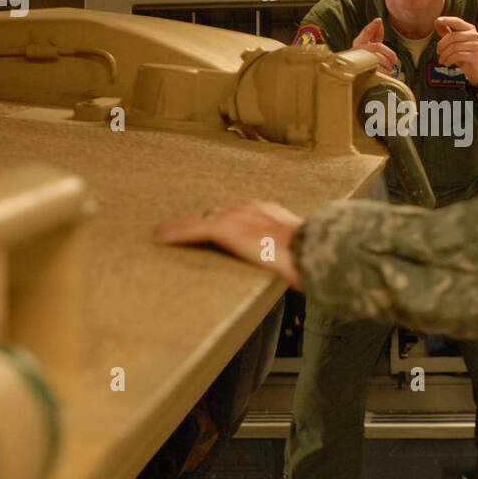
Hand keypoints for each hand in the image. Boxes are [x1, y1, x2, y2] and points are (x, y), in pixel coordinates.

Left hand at [155, 200, 304, 290]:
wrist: (316, 251)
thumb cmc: (312, 257)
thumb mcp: (298, 252)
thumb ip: (285, 254)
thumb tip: (289, 270)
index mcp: (268, 212)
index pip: (234, 214)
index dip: (214, 221)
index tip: (202, 228)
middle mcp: (251, 208)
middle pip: (213, 212)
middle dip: (192, 221)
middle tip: (172, 229)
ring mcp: (239, 215)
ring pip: (200, 218)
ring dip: (179, 227)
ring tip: (161, 234)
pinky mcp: (228, 227)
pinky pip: (195, 229)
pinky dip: (177, 233)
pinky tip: (162, 239)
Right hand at [352, 17, 399, 75]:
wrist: (355, 73)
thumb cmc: (365, 56)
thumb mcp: (370, 44)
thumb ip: (375, 34)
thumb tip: (379, 21)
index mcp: (359, 41)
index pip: (366, 31)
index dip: (372, 26)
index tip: (379, 20)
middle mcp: (357, 49)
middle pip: (377, 47)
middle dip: (389, 53)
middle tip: (395, 60)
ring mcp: (359, 59)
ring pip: (377, 58)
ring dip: (387, 63)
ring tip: (391, 68)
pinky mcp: (362, 70)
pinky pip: (376, 70)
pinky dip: (384, 72)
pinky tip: (388, 74)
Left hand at [435, 16, 477, 84]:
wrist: (477, 71)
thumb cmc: (464, 55)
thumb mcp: (455, 43)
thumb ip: (447, 32)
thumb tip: (437, 22)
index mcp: (470, 29)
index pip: (457, 21)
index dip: (446, 20)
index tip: (437, 21)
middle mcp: (474, 35)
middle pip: (453, 36)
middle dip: (441, 45)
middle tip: (438, 52)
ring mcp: (476, 45)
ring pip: (454, 47)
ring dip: (444, 55)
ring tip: (442, 60)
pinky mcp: (475, 56)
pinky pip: (457, 55)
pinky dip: (449, 60)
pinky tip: (447, 63)